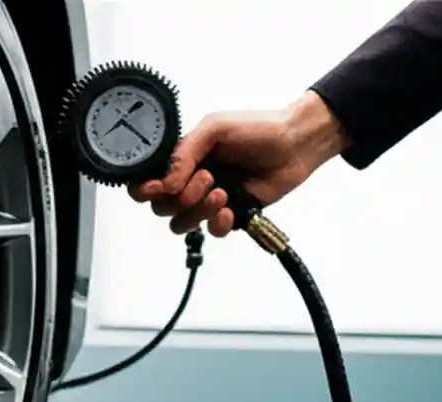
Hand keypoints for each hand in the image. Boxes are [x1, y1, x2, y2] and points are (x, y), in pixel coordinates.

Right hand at [128, 91, 349, 236]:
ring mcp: (208, 200)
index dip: (146, 190)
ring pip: (182, 223)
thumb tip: (166, 183)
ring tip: (223, 194)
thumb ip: (185, 152)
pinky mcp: (230, 214)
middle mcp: (189, 181)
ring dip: (199, 212)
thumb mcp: (214, 129)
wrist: (296, 144)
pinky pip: (211, 231)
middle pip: (161, 207)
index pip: (145, 182)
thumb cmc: (257, 129)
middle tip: (208, 179)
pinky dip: (218, 224)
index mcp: (181, 159)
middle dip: (181, 198)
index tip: (163, 187)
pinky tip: (232, 210)